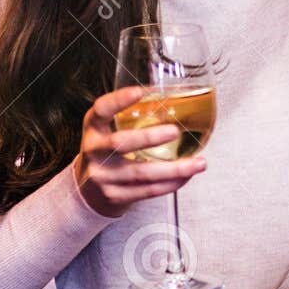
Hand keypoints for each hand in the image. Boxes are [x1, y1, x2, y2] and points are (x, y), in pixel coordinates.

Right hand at [74, 85, 206, 219]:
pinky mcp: (114, 196)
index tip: (138, 92)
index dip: (118, 100)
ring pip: (141, 173)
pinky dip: (171, 184)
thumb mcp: (109, 130)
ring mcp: (102, 177)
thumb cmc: (108, 152)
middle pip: (120, 143)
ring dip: (174, 169)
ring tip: (198, 163)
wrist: (89, 191)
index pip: (101, 110)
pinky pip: (147, 190)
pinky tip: (185, 177)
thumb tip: (174, 97)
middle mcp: (94, 151)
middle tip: (175, 131)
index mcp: (94, 128)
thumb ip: (130, 117)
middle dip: (149, 137)